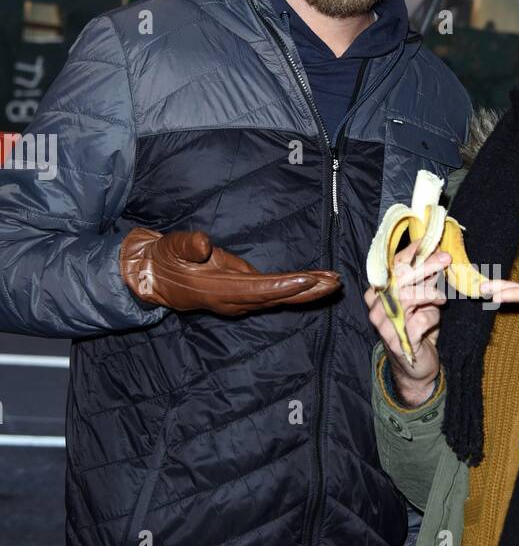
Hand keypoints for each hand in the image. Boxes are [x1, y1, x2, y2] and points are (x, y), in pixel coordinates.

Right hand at [120, 228, 339, 315]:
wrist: (155, 277)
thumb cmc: (166, 258)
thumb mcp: (171, 246)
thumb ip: (187, 245)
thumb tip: (203, 244)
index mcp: (218, 290)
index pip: (257, 289)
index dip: (284, 285)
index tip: (309, 279)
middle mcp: (234, 301)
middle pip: (276, 297)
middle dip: (307, 291)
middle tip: (335, 282)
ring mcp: (239, 301)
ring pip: (278, 298)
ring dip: (307, 292)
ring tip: (333, 282)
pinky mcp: (244, 296)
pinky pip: (274, 295)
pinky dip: (295, 290)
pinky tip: (315, 284)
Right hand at [364, 238, 449, 401]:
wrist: (415, 367)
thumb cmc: (417, 328)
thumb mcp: (422, 300)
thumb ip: (425, 280)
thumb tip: (438, 253)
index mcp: (380, 291)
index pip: (394, 265)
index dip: (411, 252)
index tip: (428, 241)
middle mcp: (377, 305)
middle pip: (400, 278)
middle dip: (425, 265)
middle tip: (446, 258)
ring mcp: (384, 323)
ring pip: (407, 297)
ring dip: (429, 294)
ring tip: (442, 298)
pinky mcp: (396, 340)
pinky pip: (418, 321)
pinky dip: (431, 318)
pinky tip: (434, 320)